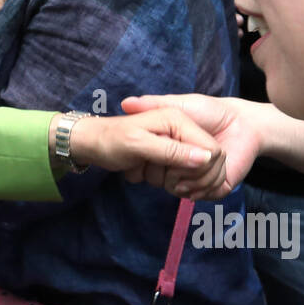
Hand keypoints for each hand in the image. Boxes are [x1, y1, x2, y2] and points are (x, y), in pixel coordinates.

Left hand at [65, 106, 226, 195]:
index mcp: (179, 120)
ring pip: (191, 177)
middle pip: (204, 167)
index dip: (198, 171)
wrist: (91, 142)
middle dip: (180, 178)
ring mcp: (176, 145)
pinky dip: (164, 184)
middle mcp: (182, 131)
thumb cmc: (110, 140)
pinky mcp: (170, 158)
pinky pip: (179, 181)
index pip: (212, 152)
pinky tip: (146, 177)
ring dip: (167, 182)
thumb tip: (205, 159)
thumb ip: (171, 151)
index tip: (175, 179)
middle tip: (152, 170)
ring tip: (143, 170)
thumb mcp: (138, 145)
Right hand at [120, 94, 265, 195]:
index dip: (155, 164)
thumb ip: (153, 104)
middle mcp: (180, 168)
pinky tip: (213, 173)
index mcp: (169, 151)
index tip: (159, 154)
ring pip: (185, 191)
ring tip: (205, 162)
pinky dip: (208, 187)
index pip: (152, 167)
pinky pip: (206, 196)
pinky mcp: (215, 187)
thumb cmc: (209, 111)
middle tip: (188, 157)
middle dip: (174, 173)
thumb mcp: (179, 105)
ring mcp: (196, 179)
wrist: (242, 122)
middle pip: (167, 182)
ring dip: (194, 180)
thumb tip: (125, 103)